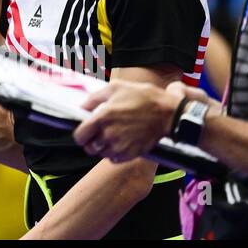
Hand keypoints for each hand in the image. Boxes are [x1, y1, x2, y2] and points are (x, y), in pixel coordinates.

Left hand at [72, 79, 194, 163]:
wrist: (167, 112)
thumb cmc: (141, 97)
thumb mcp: (115, 88)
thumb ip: (94, 98)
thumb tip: (82, 107)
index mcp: (102, 118)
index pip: (80, 137)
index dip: (80, 134)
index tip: (85, 131)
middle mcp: (109, 134)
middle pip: (89, 148)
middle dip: (91, 142)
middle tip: (98, 134)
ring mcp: (121, 146)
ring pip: (102, 154)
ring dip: (103, 148)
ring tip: (111, 137)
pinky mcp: (132, 154)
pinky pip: (115, 159)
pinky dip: (115, 154)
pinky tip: (120, 143)